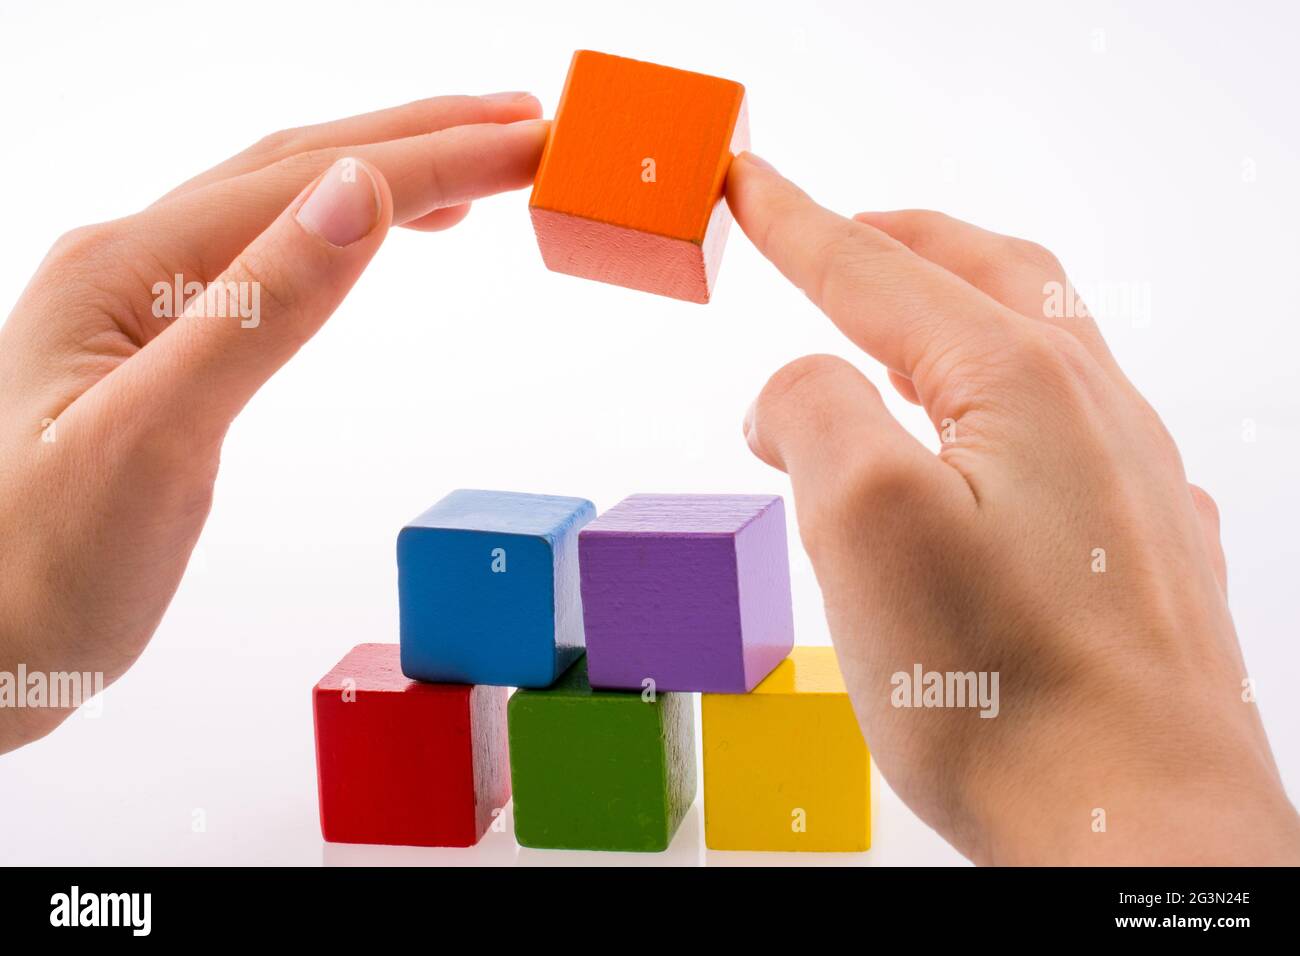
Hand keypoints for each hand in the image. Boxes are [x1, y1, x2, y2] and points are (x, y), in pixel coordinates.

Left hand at [0, 93, 545, 752]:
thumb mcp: (156, 439)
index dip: (433, 155)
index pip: (311, 181)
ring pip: (285, 204)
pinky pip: (269, 260)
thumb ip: (260, 310)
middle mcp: (130, 264)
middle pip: (300, 167)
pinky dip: (341, 233)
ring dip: (387, 172)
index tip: (528, 140)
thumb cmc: (42, 569)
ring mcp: (141, 305)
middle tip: (529, 126)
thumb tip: (361, 192)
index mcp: (126, 269)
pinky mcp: (162, 351)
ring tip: (476, 169)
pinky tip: (368, 240)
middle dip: (425, 138)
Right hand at [727, 153, 1299, 864]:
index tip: (749, 184)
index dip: (799, 225)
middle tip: (832, 232)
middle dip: (895, 242)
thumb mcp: (860, 521)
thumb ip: (813, 414)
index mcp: (1020, 382)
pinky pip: (1069, 424)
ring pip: (1041, 343)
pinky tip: (980, 445)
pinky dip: (1001, 395)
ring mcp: (1130, 477)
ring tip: (890, 330)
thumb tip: (795, 392)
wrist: (1137, 823)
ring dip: (956, 311)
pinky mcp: (1140, 543)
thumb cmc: (1006, 691)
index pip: (879, 272)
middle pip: (986, 275)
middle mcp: (1093, 410)